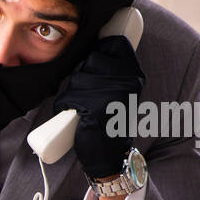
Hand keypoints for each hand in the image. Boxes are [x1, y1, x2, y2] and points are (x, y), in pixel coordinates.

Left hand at [53, 35, 144, 181]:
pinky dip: (65, 106)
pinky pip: (67, 98)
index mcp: (134, 73)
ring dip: (72, 93)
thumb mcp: (118, 89)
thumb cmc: (109, 120)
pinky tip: (76, 117)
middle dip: (82, 77)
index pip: (113, 43)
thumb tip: (94, 42)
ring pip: (76, 79)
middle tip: (89, 96)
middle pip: (90, 59)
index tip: (97, 68)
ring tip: (84, 108)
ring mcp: (111, 95)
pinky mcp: (94, 109)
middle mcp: (126, 81)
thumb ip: (111, 68)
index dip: (98, 52)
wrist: (110, 157)